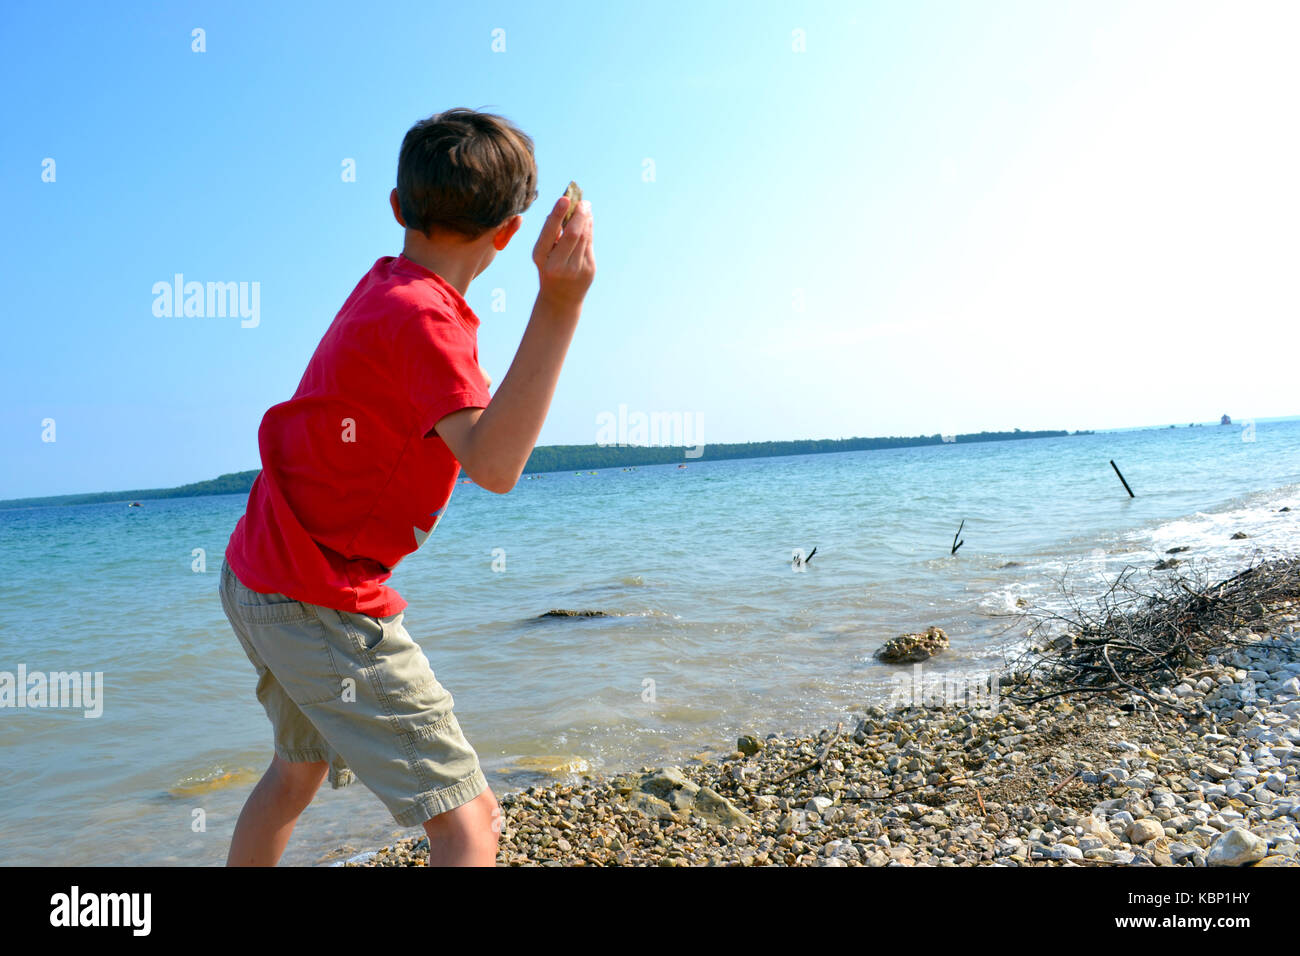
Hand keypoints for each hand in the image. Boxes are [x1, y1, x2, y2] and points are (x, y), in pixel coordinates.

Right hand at [531, 192, 594, 310]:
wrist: (560, 299)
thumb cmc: (549, 269)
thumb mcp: (543, 254)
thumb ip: (551, 233)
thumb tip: (566, 205)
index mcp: (541, 258)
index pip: (550, 233)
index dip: (558, 215)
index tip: (565, 199)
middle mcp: (558, 265)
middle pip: (573, 234)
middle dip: (579, 214)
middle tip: (583, 202)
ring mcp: (576, 269)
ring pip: (584, 237)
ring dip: (586, 219)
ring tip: (585, 207)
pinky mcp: (589, 270)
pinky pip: (590, 244)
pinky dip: (589, 229)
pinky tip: (587, 220)